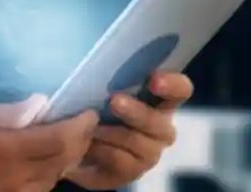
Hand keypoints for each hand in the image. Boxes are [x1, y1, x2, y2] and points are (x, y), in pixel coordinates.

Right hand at [0, 94, 98, 191]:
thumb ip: (7, 112)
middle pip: (64, 161)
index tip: (89, 113)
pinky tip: (50, 160)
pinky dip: (53, 173)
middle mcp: (16, 179)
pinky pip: (44, 189)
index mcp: (5, 152)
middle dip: (81, 141)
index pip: (59, 141)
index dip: (81, 127)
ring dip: (68, 158)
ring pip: (57, 177)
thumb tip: (42, 104)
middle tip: (85, 123)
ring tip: (70, 138)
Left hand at [64, 72, 193, 189]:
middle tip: (114, 101)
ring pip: (141, 144)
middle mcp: (160, 126)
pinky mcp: (133, 172)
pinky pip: (124, 164)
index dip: (173, 85)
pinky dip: (104, 152)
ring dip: (114, 133)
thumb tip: (97, 80)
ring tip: (92, 126)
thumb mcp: (94, 87)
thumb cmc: (89, 106)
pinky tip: (89, 144)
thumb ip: (103, 80)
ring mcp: (149, 152)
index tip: (153, 79)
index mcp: (158, 99)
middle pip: (160, 122)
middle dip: (137, 112)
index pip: (181, 90)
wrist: (69, 145)